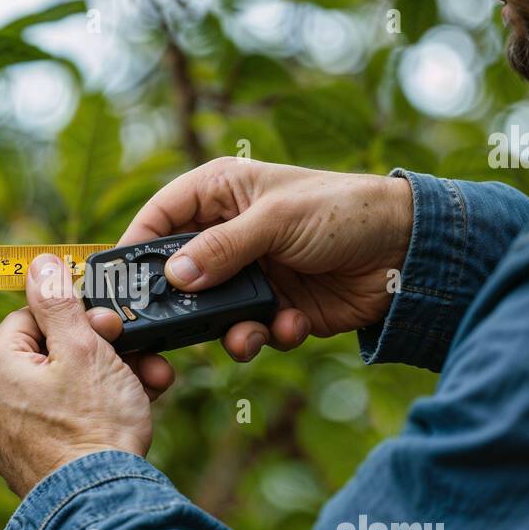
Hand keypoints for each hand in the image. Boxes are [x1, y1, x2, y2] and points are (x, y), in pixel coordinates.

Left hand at [0, 254, 170, 496]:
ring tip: (148, 387)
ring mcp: (8, 432)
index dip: (80, 318)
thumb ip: (58, 302)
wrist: (99, 506)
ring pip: (65, 385)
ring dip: (109, 380)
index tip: (112, 330)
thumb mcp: (83, 349)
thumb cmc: (93, 427)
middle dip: (104, 351)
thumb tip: (40, 263)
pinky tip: (129, 415)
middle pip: (52, 351)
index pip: (34, 315)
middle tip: (139, 358)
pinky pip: (63, 418)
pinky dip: (94, 412)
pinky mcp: (29, 458)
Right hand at [121, 157, 412, 360]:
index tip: (120, 285)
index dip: (136, 247)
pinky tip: (293, 325)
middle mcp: (229, 234)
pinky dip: (269, 335)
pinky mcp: (275, 307)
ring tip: (247, 336)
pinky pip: (252, 330)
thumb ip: (222, 250)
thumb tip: (174, 278)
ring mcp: (252, 273)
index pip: (160, 217)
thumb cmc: (343, 211)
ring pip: (212, 311)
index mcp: (221, 193)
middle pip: (179, 273)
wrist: (408, 251)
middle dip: (181, 303)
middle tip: (168, 330)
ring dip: (228, 329)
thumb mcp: (277, 222)